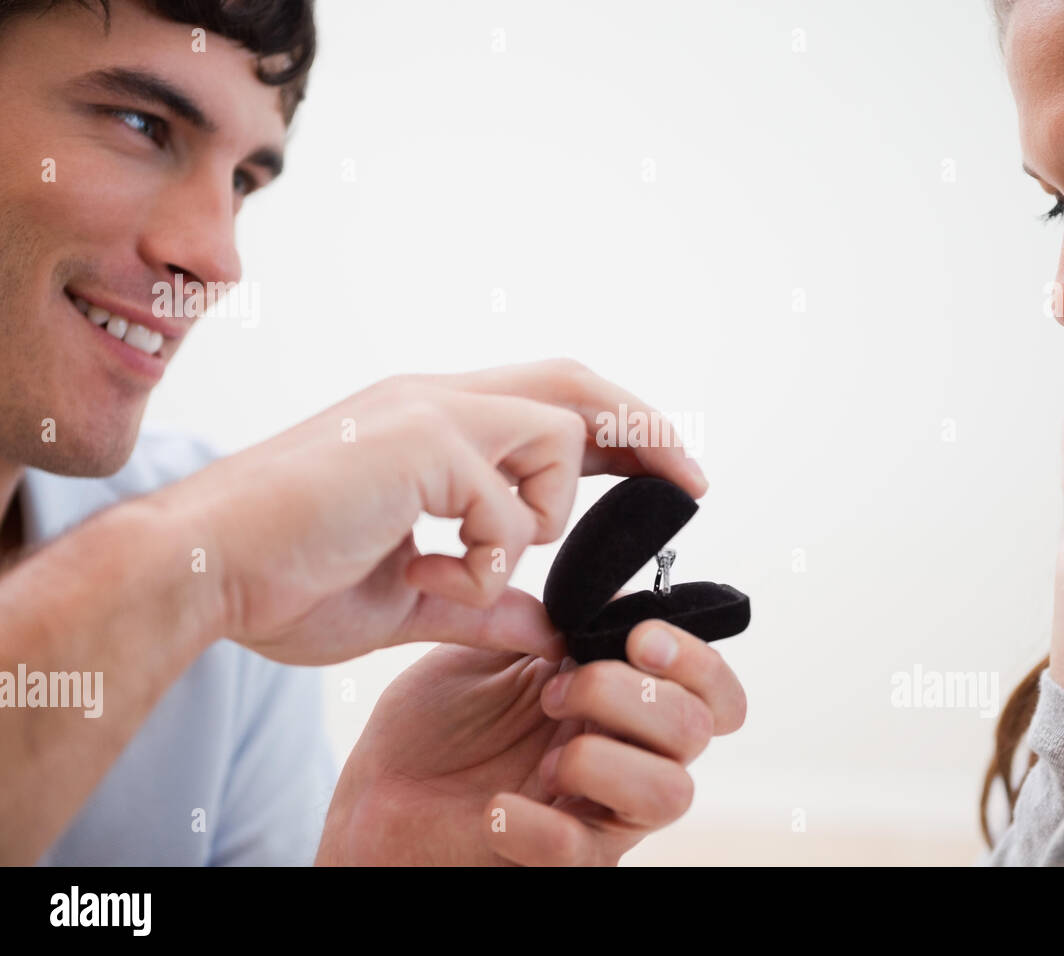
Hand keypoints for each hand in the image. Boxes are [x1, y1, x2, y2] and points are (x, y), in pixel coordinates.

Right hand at [150, 361, 703, 664]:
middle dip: (645, 429)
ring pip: (558, 437)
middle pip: (577, 383)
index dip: (623, 436)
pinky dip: (489, 560)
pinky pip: (507, 504)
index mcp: (432, 428)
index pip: (553, 407)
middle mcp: (437, 400)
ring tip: (474, 560)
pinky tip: (430, 572)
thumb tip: (544, 622)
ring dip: (543, 516)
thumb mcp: (405, 597)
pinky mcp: (420, 443)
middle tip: (692, 481)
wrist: (196, 570)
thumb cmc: (282, 576)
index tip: (674, 478)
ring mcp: (429, 414)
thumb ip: (479, 600)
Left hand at [314, 612, 746, 864]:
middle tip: (557, 692)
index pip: (711, 693)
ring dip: (603, 760)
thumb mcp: (491, 651)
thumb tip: (619, 596)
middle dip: (632, 697)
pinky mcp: (559, 862)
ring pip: (669, 794)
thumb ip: (554, 623)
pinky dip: (539, 825)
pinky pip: (582, 851)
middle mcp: (628, 757)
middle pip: (694, 732)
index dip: (699, 664)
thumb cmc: (437, 725)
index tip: (639, 638)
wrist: (373, 797)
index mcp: (623, 701)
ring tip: (543, 758)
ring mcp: (599, 814)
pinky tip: (497, 809)